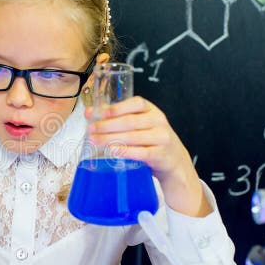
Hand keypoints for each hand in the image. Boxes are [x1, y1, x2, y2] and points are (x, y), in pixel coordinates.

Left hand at [85, 96, 210, 216]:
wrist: (174, 161)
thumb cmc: (152, 140)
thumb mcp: (141, 125)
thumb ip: (120, 118)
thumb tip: (90, 112)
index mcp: (152, 110)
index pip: (136, 103)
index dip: (118, 107)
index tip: (101, 112)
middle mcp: (158, 121)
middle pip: (130, 121)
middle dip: (107, 125)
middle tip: (91, 129)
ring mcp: (161, 138)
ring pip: (133, 137)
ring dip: (111, 139)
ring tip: (95, 141)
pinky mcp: (161, 154)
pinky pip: (141, 152)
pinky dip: (125, 151)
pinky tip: (112, 151)